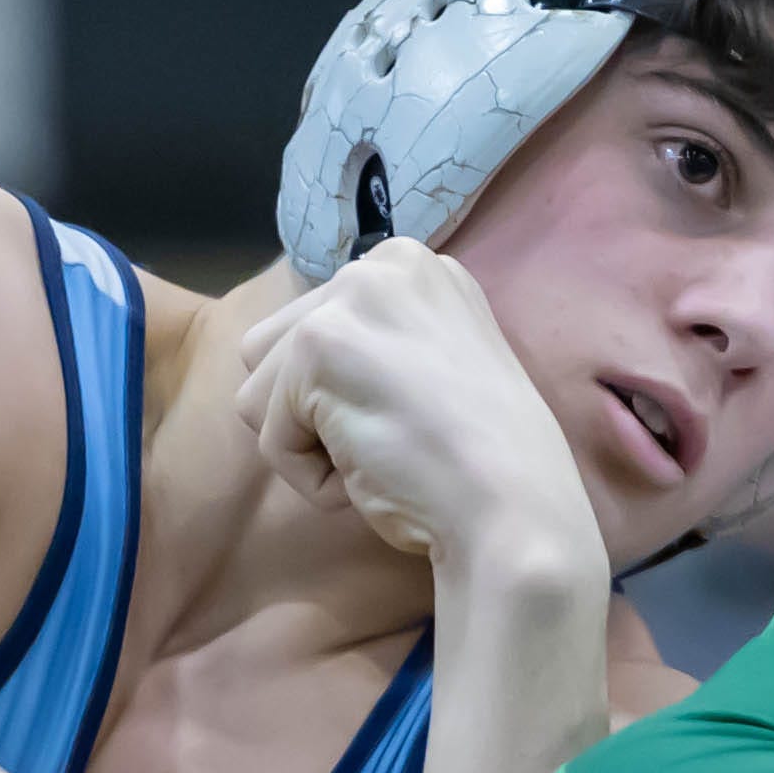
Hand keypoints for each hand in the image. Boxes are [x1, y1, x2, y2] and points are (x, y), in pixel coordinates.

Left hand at [231, 238, 597, 570]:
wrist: (513, 506)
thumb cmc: (483, 464)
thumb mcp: (436, 368)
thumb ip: (379, 346)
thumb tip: (304, 373)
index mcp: (416, 269)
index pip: (320, 327)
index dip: (348, 395)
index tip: (412, 418)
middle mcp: (383, 266)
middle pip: (276, 353)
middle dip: (317, 414)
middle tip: (395, 438)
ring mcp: (350, 299)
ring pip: (260, 393)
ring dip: (312, 445)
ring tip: (383, 452)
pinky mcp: (317, 348)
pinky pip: (270, 437)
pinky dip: (312, 477)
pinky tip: (375, 471)